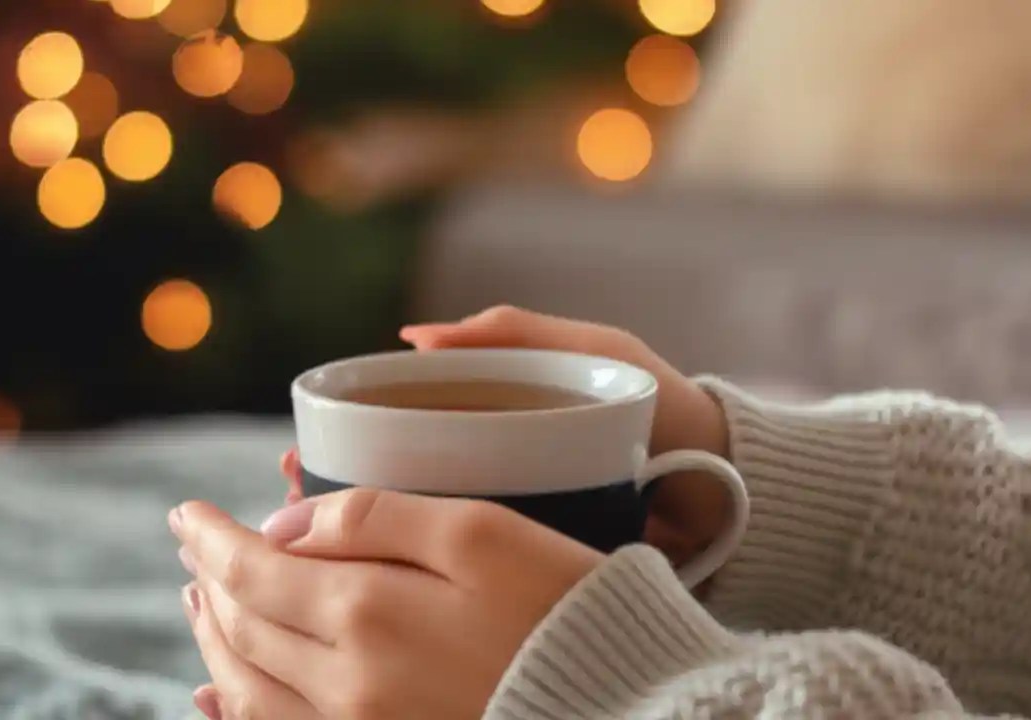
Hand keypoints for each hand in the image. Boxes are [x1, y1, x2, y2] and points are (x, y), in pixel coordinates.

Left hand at [171, 491, 600, 719]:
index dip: (210, 538)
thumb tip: (287, 523)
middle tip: (191, 549)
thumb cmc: (563, 610)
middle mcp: (344, 685)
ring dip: (214, 639)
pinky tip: (218, 697)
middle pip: (242, 628)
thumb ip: (377, 517)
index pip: (253, 570)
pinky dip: (235, 713)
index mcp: (367, 613)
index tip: (184, 513)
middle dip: (207, 582)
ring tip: (200, 604)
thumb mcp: (481, 532)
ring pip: (248, 689)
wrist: (624, 710)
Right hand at [284, 305, 733, 564]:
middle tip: (289, 513)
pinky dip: (429, 584)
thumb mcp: (592, 351)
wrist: (741, 484)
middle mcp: (494, 477)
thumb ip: (514, 332)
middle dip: (336, 502)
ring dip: (366, 547)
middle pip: (395, 491)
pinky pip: (473, 576)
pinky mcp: (541, 570)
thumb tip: (413, 338)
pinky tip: (383, 596)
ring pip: (424, 539)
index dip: (342, 446)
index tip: (298, 457)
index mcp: (494, 424)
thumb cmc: (668, 404)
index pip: (398, 433)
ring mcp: (516, 526)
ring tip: (315, 558)